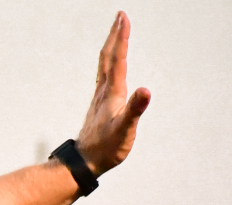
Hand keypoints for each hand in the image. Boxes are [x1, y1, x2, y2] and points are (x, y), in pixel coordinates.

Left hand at [75, 12, 151, 175]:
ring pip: (104, 65)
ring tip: (116, 32)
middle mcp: (104, 91)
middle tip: (120, 16)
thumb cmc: (106, 148)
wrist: (85, 161)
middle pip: (108, 57)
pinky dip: (109, 62)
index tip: (123, 18)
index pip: (117, 60)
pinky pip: (105, 75)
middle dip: (115, 35)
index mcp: (112, 93)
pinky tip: (111, 64)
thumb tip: (145, 91)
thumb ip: (135, 110)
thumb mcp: (125, 130)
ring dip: (111, 46)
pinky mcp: (99, 104)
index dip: (121, 38)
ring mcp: (100, 97)